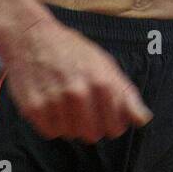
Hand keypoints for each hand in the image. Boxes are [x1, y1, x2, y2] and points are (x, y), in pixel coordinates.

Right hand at [0, 15, 152, 142]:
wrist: (30, 36)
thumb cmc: (70, 49)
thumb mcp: (104, 63)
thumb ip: (125, 93)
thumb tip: (143, 120)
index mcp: (101, 83)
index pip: (115, 129)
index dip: (111, 122)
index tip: (103, 111)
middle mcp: (79, 94)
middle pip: (93, 136)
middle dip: (90, 124)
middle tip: (80, 104)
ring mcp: (55, 102)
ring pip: (71, 135)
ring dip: (69, 123)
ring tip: (63, 99)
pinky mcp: (34, 109)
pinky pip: (51, 133)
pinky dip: (51, 122)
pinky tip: (49, 102)